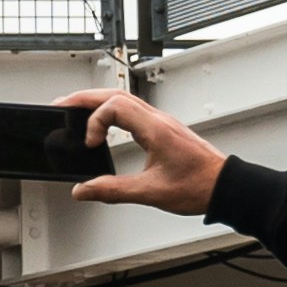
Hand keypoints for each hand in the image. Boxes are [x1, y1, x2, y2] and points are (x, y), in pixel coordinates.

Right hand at [65, 86, 226, 211]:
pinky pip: (133, 110)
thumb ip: (112, 191)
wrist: (225, 186)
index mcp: (156, 129)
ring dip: (98, 101)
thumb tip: (83, 190)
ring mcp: (162, 123)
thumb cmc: (199, 185)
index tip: (90, 144)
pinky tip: (104, 123)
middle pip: (116, 94)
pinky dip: (111, 111)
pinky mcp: (163, 129)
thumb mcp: (151, 192)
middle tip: (62, 105)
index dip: (94, 123)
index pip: (115, 107)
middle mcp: (159, 120)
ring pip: (125, 99)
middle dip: (85, 98)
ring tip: (76, 110)